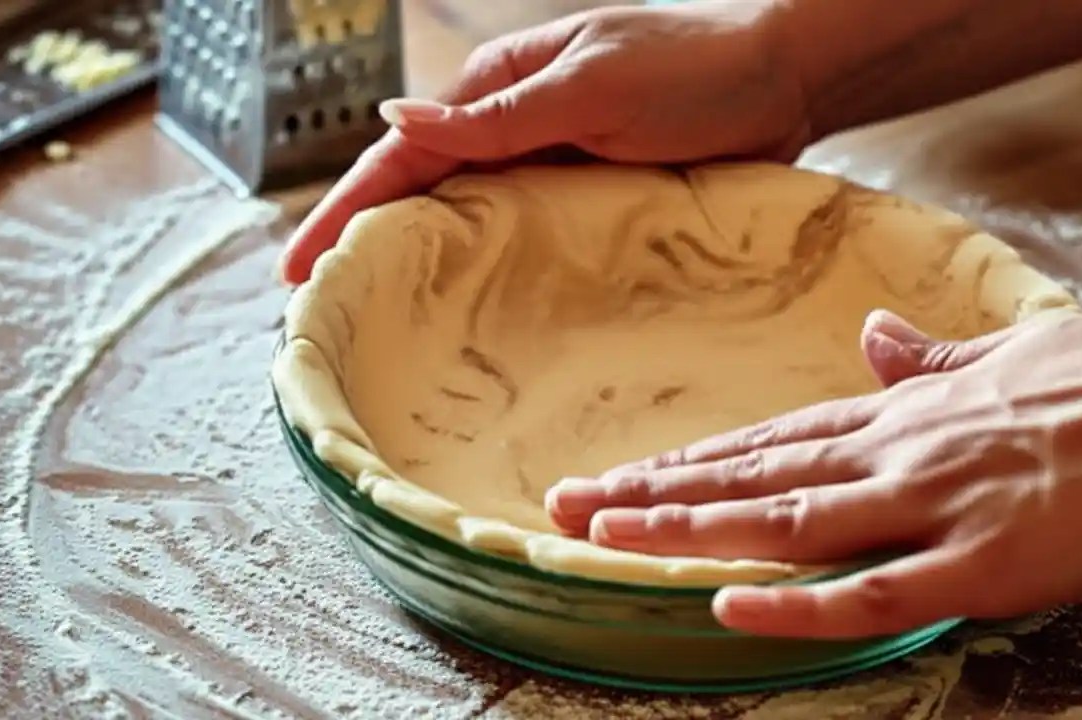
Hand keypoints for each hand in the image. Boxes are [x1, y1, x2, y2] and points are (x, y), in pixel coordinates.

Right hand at [279, 0, 810, 283]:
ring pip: (466, 219)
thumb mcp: (590, 87)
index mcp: (499, 90)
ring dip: (418, 260)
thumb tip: (392, 120)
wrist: (783, 79)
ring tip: (376, 318)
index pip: (403, 156)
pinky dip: (483, 267)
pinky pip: (521, 237)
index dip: (346, 212)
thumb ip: (496, 115)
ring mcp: (550, 165)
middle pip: (422, 192)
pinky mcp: (588, 197)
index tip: (298, 270)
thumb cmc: (692, 69)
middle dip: (367, 242)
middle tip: (322, 310)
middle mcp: (514, 128)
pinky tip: (465, 304)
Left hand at [545, 304, 1081, 638]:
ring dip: (688, 527)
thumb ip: (932, 357)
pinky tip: (727, 602)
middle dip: (657, 490)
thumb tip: (874, 339)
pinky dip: (796, 600)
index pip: (774, 438)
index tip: (629, 470)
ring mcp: (930, 505)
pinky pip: (870, 589)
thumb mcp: (1008, 352)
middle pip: (753, 473)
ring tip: (605, 535)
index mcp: (905, 412)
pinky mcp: (979, 563)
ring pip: (784, 519)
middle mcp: (896, 452)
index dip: (695, 459)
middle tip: (570, 504)